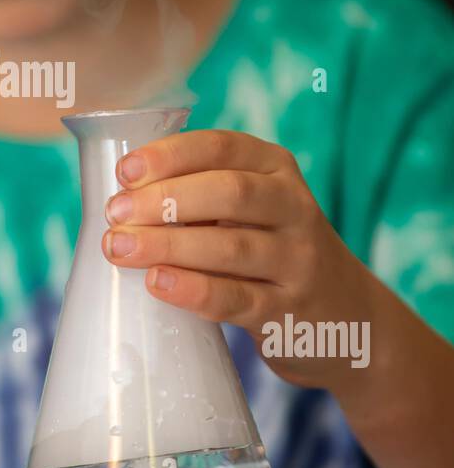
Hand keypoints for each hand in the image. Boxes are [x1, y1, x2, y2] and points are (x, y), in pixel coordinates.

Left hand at [101, 128, 380, 388]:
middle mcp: (294, 208)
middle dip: (165, 200)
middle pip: (229, 193)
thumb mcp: (257, 208)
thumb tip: (123, 195)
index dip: (171, 155)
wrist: (351, 319)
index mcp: (277, 170)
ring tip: (120, 248)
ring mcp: (297, 262)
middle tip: (116, 214)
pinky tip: (157, 283)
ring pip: (230, 247)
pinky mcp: (288, 312)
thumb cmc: (274, 251)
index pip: (223, 148)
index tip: (126, 172)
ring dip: (168, 245)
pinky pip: (236, 298)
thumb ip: (205, 195)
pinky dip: (193, 290)